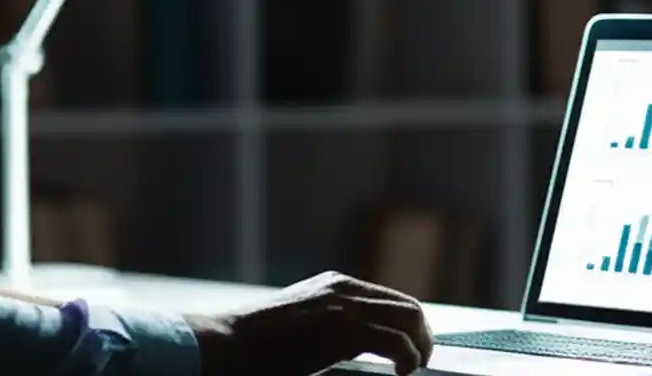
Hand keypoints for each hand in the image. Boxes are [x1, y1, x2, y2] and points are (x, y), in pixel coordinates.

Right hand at [183, 270, 434, 375]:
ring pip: (409, 318)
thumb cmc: (256, 345)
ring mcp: (346, 305)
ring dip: (420, 346)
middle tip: (420, 364)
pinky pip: (396, 342)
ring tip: (415, 369)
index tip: (412, 351)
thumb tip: (357, 346)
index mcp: (336, 285)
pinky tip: (402, 373)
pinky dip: (408, 358)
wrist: (229, 344)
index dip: (408, 326)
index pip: (390, 299)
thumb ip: (328, 325)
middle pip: (407, 306)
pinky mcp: (344, 328)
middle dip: (422, 336)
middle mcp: (346, 288)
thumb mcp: (300, 323)